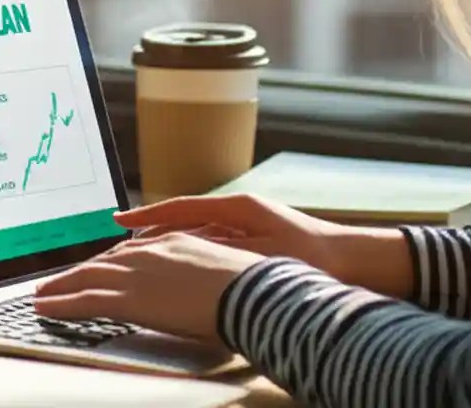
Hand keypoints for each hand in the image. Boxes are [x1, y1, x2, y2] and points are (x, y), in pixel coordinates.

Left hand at [33, 232, 262, 344]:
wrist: (253, 293)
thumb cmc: (254, 288)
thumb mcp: (227, 272)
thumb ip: (206, 275)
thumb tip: (206, 287)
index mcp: (176, 242)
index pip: (134, 250)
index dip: (111, 259)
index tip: (98, 265)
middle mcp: (151, 252)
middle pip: (106, 260)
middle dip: (80, 270)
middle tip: (58, 279)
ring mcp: (138, 273)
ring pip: (88, 277)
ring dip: (62, 285)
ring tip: (42, 294)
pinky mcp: (129, 298)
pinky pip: (85, 300)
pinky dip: (61, 304)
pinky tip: (44, 308)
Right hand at [116, 194, 342, 270]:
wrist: (353, 260)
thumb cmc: (313, 257)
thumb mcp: (263, 256)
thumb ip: (224, 252)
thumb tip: (186, 249)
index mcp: (238, 206)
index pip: (182, 207)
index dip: (148, 216)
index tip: (119, 221)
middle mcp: (238, 210)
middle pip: (183, 218)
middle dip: (150, 230)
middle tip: (118, 244)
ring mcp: (244, 223)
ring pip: (194, 231)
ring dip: (167, 241)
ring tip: (137, 255)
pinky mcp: (251, 238)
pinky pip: (209, 242)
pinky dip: (188, 250)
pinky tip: (175, 263)